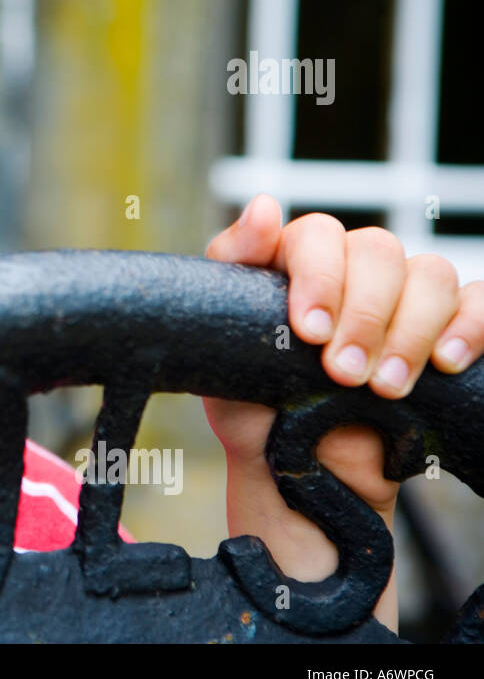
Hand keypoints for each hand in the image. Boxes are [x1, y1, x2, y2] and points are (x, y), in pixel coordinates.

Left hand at [202, 193, 483, 632]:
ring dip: (409, 332)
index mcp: (295, 263)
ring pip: (429, 274)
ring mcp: (402, 297)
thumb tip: (264, 205)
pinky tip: (447, 362)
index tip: (309, 332)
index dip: (319, 277)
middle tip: (343, 373)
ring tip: (385, 389)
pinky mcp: (447, 331)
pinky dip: (470, 326)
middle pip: (377, 250)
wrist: (300, 474)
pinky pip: (478, 301)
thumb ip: (234, 267)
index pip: (317, 234)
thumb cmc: (254, 406)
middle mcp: (351, 270)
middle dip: (363, 314)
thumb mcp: (221, 344)